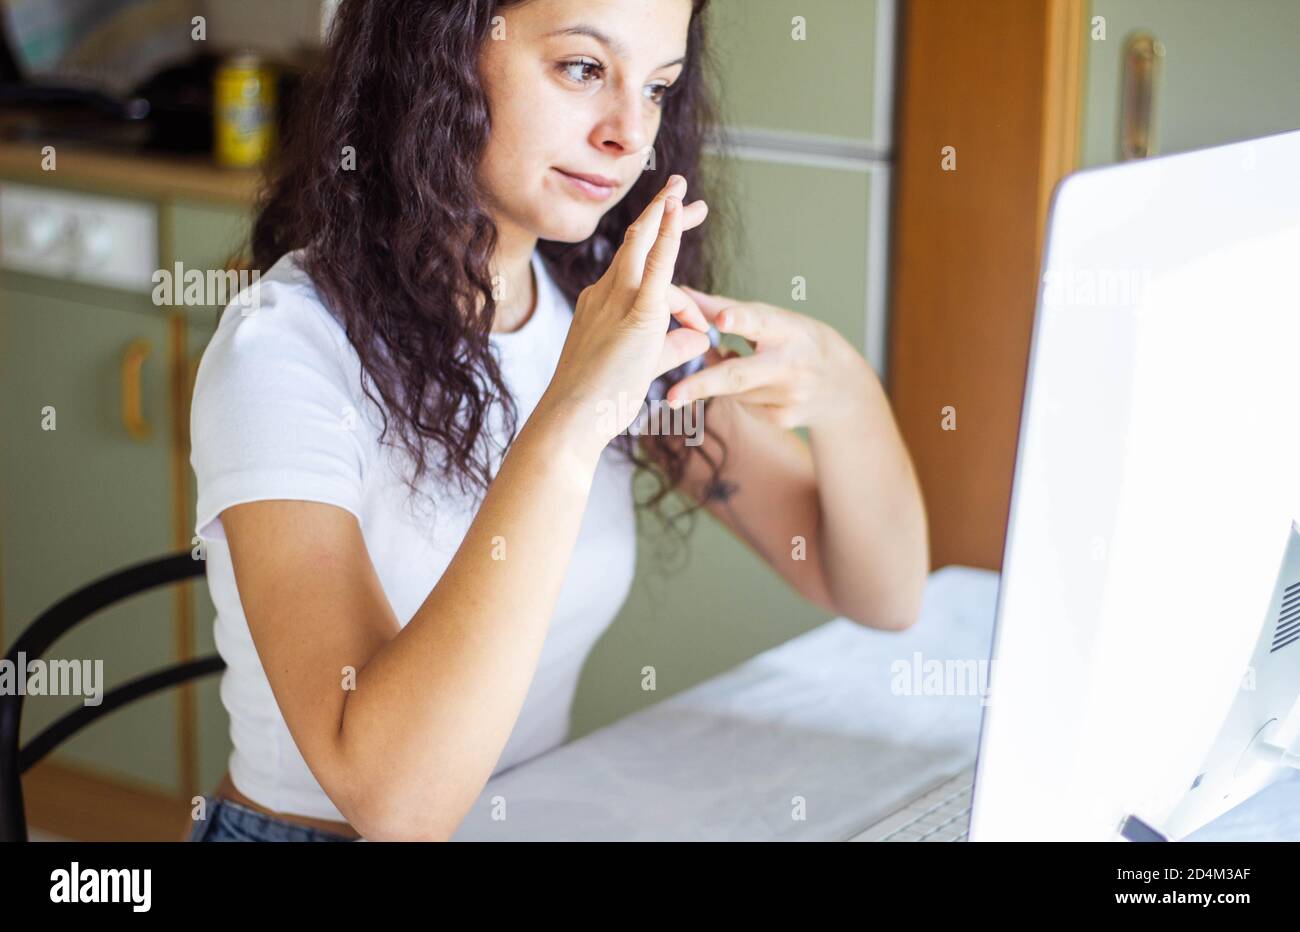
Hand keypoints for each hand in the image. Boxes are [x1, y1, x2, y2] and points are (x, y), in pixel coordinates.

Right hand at [541, 174, 712, 453]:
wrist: (571, 419)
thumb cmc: (598, 402)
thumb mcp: (644, 366)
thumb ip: (673, 347)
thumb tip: (700, 336)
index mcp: (600, 303)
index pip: (635, 270)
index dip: (659, 254)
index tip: (677, 253)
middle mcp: (604, 293)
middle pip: (635, 242)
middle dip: (661, 213)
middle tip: (683, 191)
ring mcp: (616, 300)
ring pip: (644, 246)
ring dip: (668, 217)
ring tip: (691, 200)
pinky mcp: (636, 314)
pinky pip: (657, 267)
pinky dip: (669, 237)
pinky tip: (678, 211)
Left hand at [665, 288, 872, 430]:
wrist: (842, 387)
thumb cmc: (798, 342)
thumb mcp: (774, 320)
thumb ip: (726, 308)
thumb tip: (679, 292)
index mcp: (790, 330)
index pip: (762, 321)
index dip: (741, 319)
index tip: (720, 320)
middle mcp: (791, 365)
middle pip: (738, 376)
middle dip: (702, 385)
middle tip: (671, 396)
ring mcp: (788, 397)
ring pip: (733, 391)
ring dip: (722, 380)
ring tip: (742, 362)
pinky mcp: (781, 419)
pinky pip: (743, 406)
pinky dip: (739, 395)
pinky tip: (761, 385)